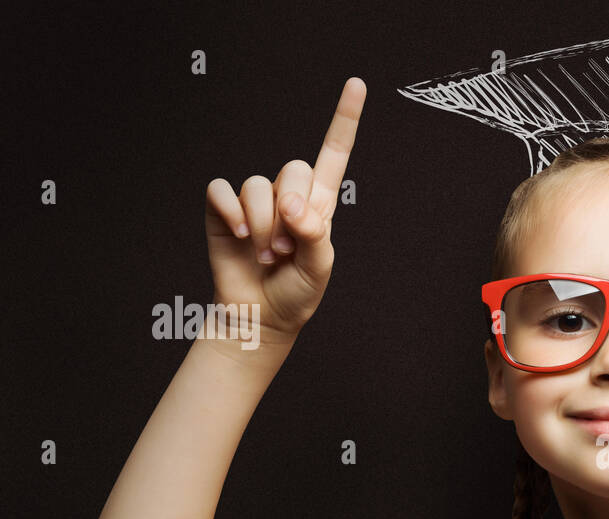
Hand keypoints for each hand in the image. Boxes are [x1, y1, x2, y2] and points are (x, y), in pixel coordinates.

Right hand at [203, 77, 365, 341]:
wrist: (260, 314)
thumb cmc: (296, 292)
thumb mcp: (318, 268)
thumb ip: (313, 234)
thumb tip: (292, 205)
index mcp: (319, 205)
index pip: (334, 154)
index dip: (344, 119)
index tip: (356, 84)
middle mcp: (287, 194)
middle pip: (293, 169)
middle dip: (290, 212)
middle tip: (285, 249)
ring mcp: (254, 200)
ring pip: (257, 185)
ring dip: (262, 224)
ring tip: (265, 254)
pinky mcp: (224, 208)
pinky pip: (223, 190)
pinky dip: (232, 213)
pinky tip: (238, 237)